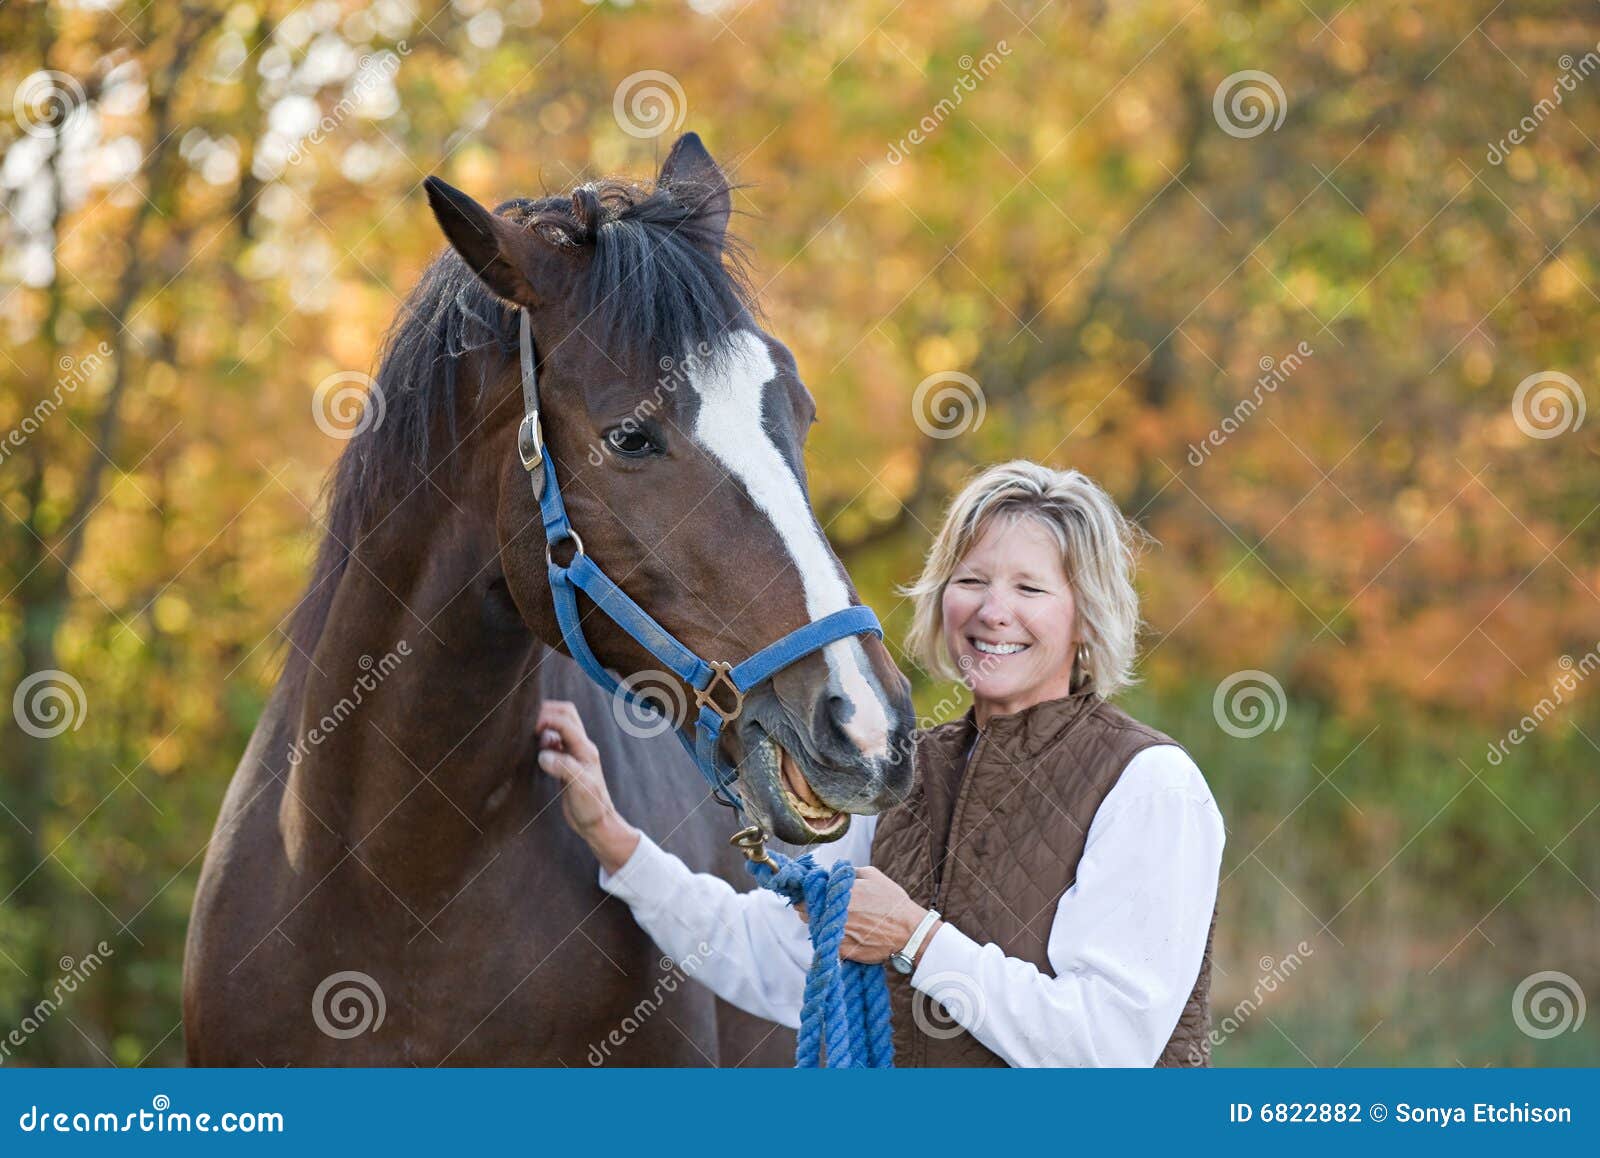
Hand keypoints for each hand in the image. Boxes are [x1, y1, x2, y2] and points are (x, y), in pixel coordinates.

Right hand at [534, 700, 638, 872]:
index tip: (529, 728)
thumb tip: (543, 755)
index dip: (547, 718)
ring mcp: (574, 754)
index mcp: (585, 749)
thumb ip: (563, 767)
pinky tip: (534, 750)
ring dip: (545, 724)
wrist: (597, 823)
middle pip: (566, 714)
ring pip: (560, 726)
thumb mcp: (579, 787)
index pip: (565, 721)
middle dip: (547, 712)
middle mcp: (581, 747)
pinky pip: (555, 741)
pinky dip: (544, 739)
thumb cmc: (591, 807)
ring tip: (529, 735)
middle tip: (527, 723)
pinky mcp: (567, 763)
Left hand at [796, 866, 939, 965]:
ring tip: (836, 919)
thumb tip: (831, 874)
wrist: (909, 932)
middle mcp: (835, 913)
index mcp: (840, 892)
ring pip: (814, 928)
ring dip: (819, 923)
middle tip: (822, 906)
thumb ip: (847, 872)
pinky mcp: (842, 951)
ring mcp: (837, 934)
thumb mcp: (872, 875)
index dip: (806, 893)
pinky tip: (845, 932)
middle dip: (810, 908)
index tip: (811, 893)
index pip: (806, 894)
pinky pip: (827, 943)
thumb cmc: (892, 902)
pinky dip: (830, 938)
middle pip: (805, 912)